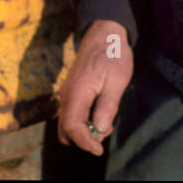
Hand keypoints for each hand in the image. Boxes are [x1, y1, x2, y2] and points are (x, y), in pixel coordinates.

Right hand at [56, 19, 133, 155]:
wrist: (105, 32)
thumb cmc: (113, 55)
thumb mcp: (117, 82)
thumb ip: (106, 107)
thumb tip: (98, 130)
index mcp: (77, 92)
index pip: (72, 127)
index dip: (85, 142)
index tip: (99, 150)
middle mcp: (67, 94)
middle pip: (65, 129)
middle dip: (83, 138)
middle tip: (105, 132)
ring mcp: (68, 92)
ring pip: (68, 122)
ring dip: (84, 130)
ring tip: (105, 122)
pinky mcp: (73, 90)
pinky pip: (73, 113)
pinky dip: (83, 120)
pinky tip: (100, 113)